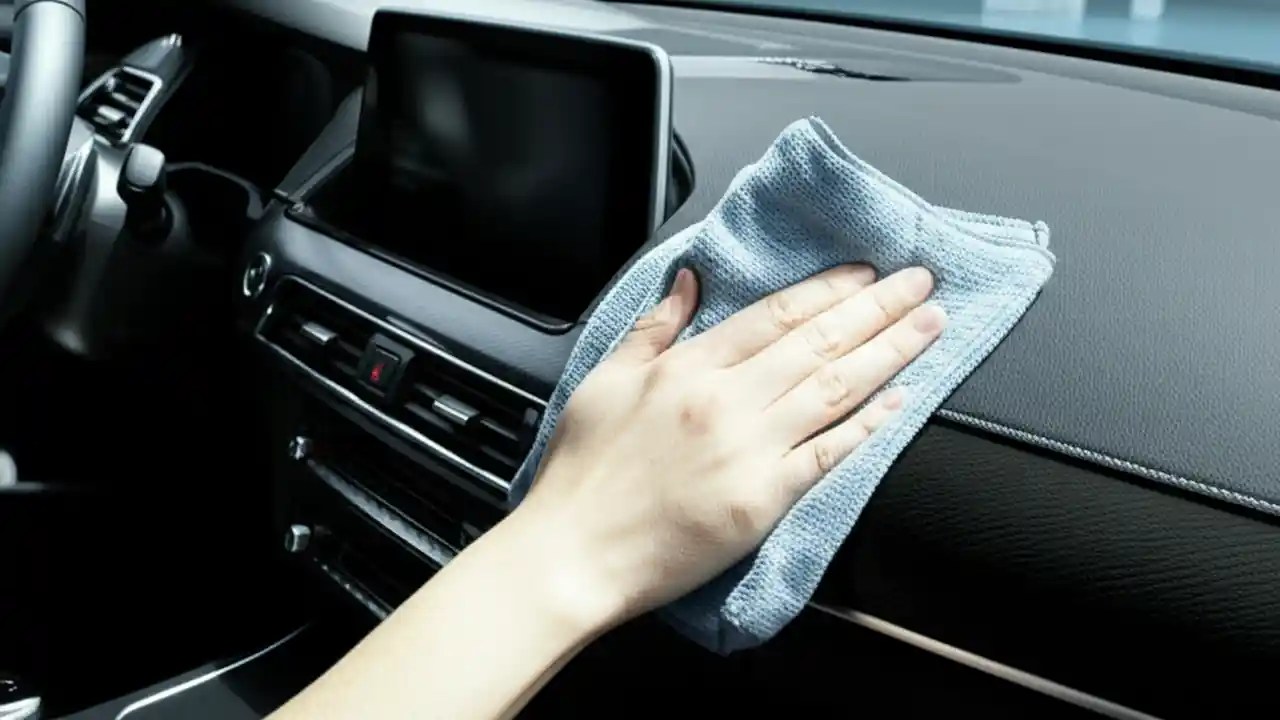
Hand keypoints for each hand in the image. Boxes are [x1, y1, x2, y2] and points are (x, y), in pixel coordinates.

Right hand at [517, 264, 945, 625]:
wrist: (575, 552)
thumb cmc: (584, 472)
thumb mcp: (605, 380)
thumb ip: (654, 327)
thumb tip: (690, 282)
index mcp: (689, 368)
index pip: (777, 315)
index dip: (829, 289)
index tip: (866, 273)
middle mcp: (727, 401)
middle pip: (819, 342)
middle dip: (879, 308)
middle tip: (921, 284)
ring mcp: (750, 451)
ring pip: (836, 390)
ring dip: (890, 353)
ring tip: (928, 327)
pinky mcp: (764, 500)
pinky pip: (829, 455)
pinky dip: (869, 427)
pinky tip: (900, 402)